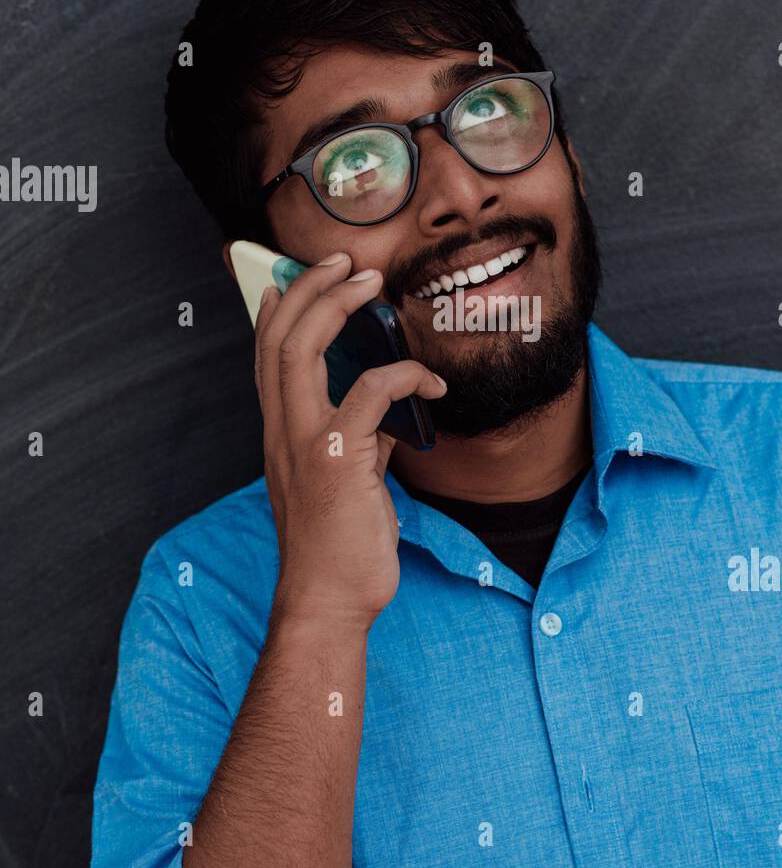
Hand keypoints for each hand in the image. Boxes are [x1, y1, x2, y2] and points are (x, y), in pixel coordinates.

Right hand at [255, 252, 445, 629]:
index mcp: (280, 436)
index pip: (264, 359)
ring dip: (336, 307)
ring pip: (299, 351)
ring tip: (370, 285)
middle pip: (277, 339)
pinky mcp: (338, 461)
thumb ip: (361, 444)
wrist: (328, 603)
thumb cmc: (339, 550)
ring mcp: (304, 445)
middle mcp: (282, 434)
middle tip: (344, 263)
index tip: (285, 280)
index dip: (274, 313)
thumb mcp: (348, 485)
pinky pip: (368, 394)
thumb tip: (389, 420)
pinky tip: (430, 382)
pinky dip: (402, 374)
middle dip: (307, 288)